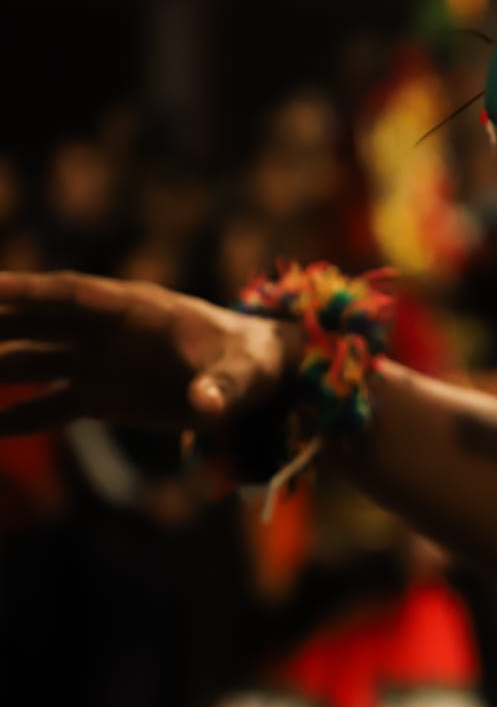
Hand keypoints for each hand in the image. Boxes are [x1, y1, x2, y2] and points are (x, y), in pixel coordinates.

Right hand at [0, 271, 297, 436]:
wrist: (262, 381)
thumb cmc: (257, 363)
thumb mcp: (248, 374)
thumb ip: (225, 387)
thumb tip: (206, 406)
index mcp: (136, 309)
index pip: (69, 294)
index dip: (26, 290)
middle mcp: (107, 332)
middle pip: (36, 322)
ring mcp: (101, 363)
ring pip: (33, 361)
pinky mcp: (103, 398)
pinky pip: (52, 405)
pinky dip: (20, 417)